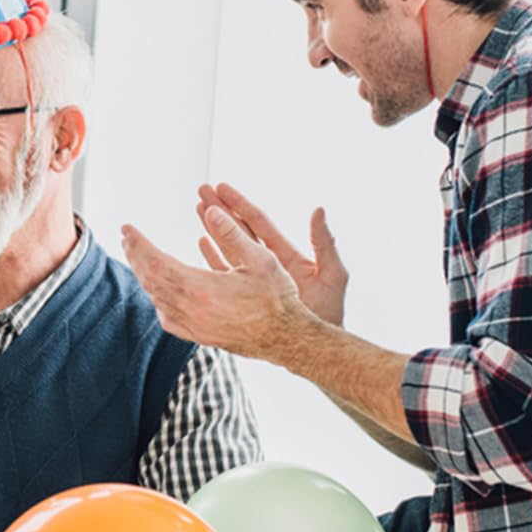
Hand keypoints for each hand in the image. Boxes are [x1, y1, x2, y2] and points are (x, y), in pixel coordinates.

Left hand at [120, 205, 313, 361]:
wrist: (285, 339)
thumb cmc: (276, 298)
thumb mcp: (261, 258)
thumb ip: (233, 233)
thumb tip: (210, 210)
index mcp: (201, 289)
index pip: (156, 263)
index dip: (139, 244)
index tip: (127, 228)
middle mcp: (190, 310)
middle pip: (149, 280)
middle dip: (136, 256)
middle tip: (127, 238)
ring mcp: (192, 326)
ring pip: (156, 298)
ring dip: (144, 276)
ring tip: (138, 257)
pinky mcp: (197, 336)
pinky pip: (167, 316)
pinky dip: (157, 298)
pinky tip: (157, 288)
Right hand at [196, 182, 347, 325]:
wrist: (315, 344)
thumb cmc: (329, 311)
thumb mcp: (333, 274)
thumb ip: (325, 242)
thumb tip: (319, 210)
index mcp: (285, 253)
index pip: (258, 222)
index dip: (239, 204)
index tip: (222, 187)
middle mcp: (268, 262)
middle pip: (238, 230)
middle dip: (220, 210)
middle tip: (201, 190)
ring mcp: (255, 278)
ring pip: (229, 247)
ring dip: (212, 228)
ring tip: (197, 209)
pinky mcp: (246, 295)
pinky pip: (225, 272)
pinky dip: (213, 256)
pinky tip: (202, 242)